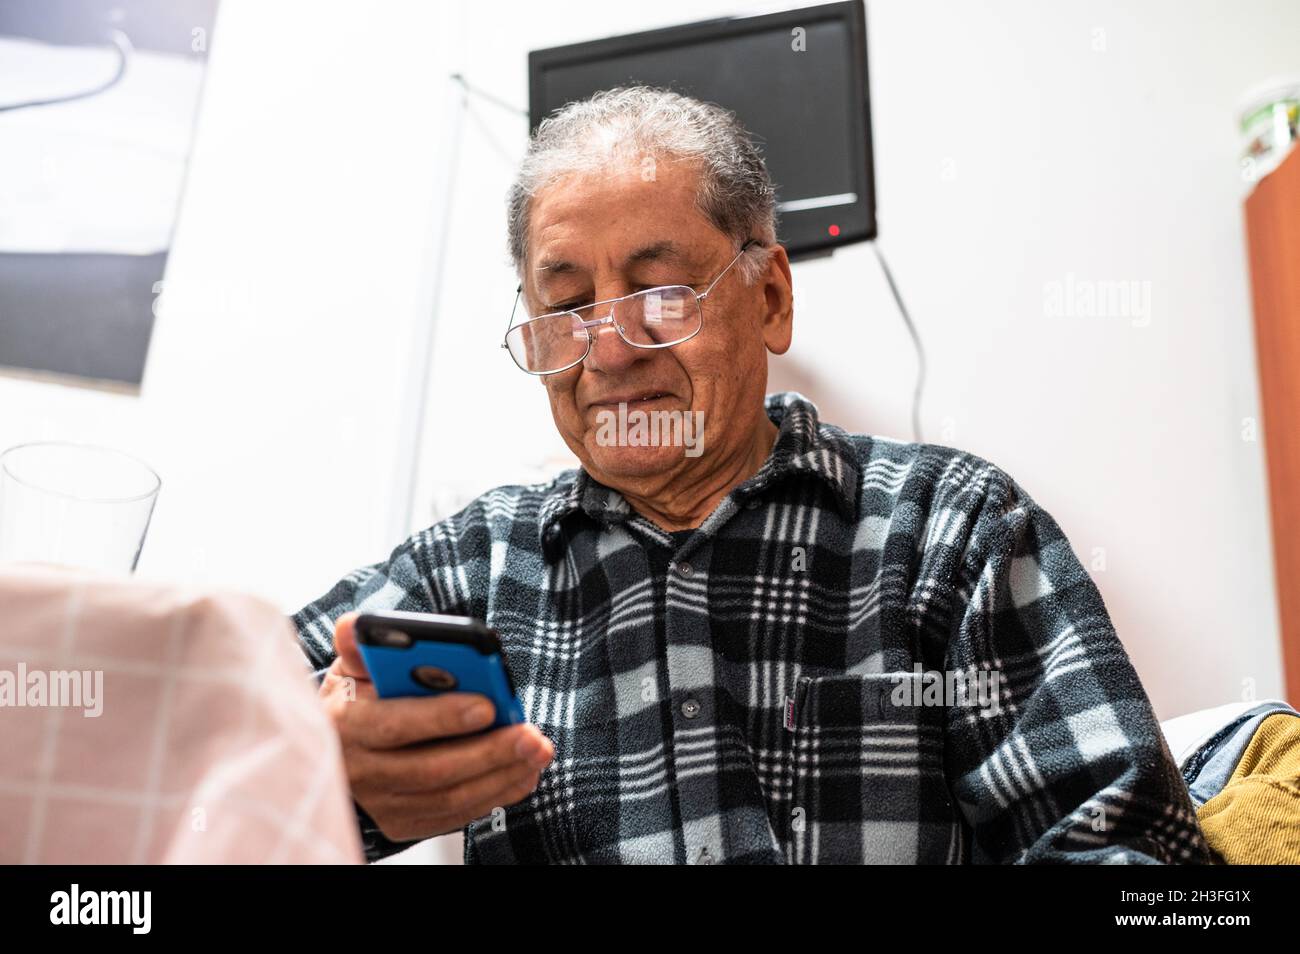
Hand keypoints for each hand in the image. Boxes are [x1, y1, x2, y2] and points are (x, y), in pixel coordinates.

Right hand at [319, 612, 553, 842]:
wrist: (339, 749)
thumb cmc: (358, 697)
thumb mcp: (351, 666)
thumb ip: (359, 644)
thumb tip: (357, 626)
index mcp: (345, 725)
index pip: (393, 725)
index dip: (441, 717)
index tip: (487, 705)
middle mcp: (361, 772)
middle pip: (430, 769)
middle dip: (488, 751)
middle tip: (531, 735)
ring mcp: (382, 804)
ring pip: (449, 797)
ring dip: (501, 775)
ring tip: (538, 750)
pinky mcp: (404, 823)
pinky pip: (457, 814)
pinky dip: (496, 795)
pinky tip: (524, 772)